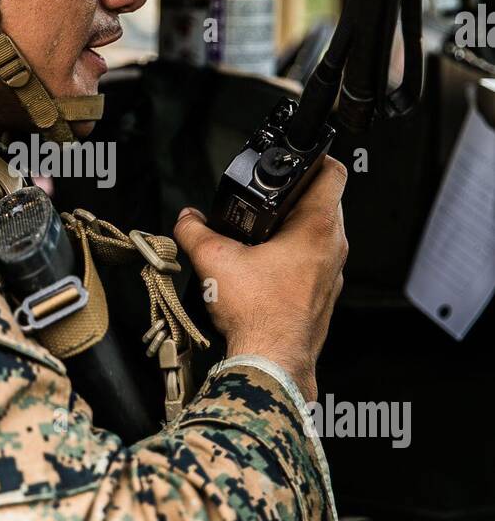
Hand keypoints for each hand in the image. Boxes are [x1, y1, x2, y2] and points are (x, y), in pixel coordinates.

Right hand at [173, 156, 348, 400]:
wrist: (272, 363)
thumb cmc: (257, 315)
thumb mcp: (215, 261)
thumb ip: (195, 231)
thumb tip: (187, 219)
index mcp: (317, 228)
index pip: (333, 173)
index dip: (315, 157)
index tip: (298, 158)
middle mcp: (332, 248)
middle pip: (323, 202)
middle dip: (294, 196)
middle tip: (265, 200)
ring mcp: (332, 274)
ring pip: (319, 234)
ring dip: (293, 228)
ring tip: (260, 235)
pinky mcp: (324, 295)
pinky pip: (314, 263)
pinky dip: (294, 257)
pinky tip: (265, 269)